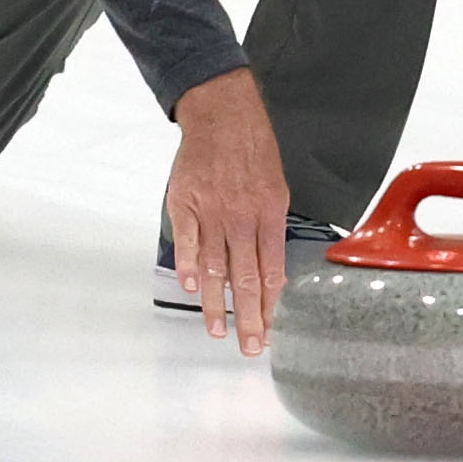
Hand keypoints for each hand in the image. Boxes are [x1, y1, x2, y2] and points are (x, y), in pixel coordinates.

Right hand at [163, 70, 289, 358]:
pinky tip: (191, 289)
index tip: (270, 333)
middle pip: (246, 278)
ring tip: (218, 331)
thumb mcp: (278, 187)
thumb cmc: (253, 150)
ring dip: (216, 303)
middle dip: (248, 318)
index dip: (271, 307)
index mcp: (270, 214)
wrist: (222, 114)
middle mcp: (242, 217)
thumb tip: (271, 273)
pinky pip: (186, 241)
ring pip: (215, 266)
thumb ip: (272, 230)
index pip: (272, 272)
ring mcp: (211, 210)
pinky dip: (188, 266)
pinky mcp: (184, 202)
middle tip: (249, 348)